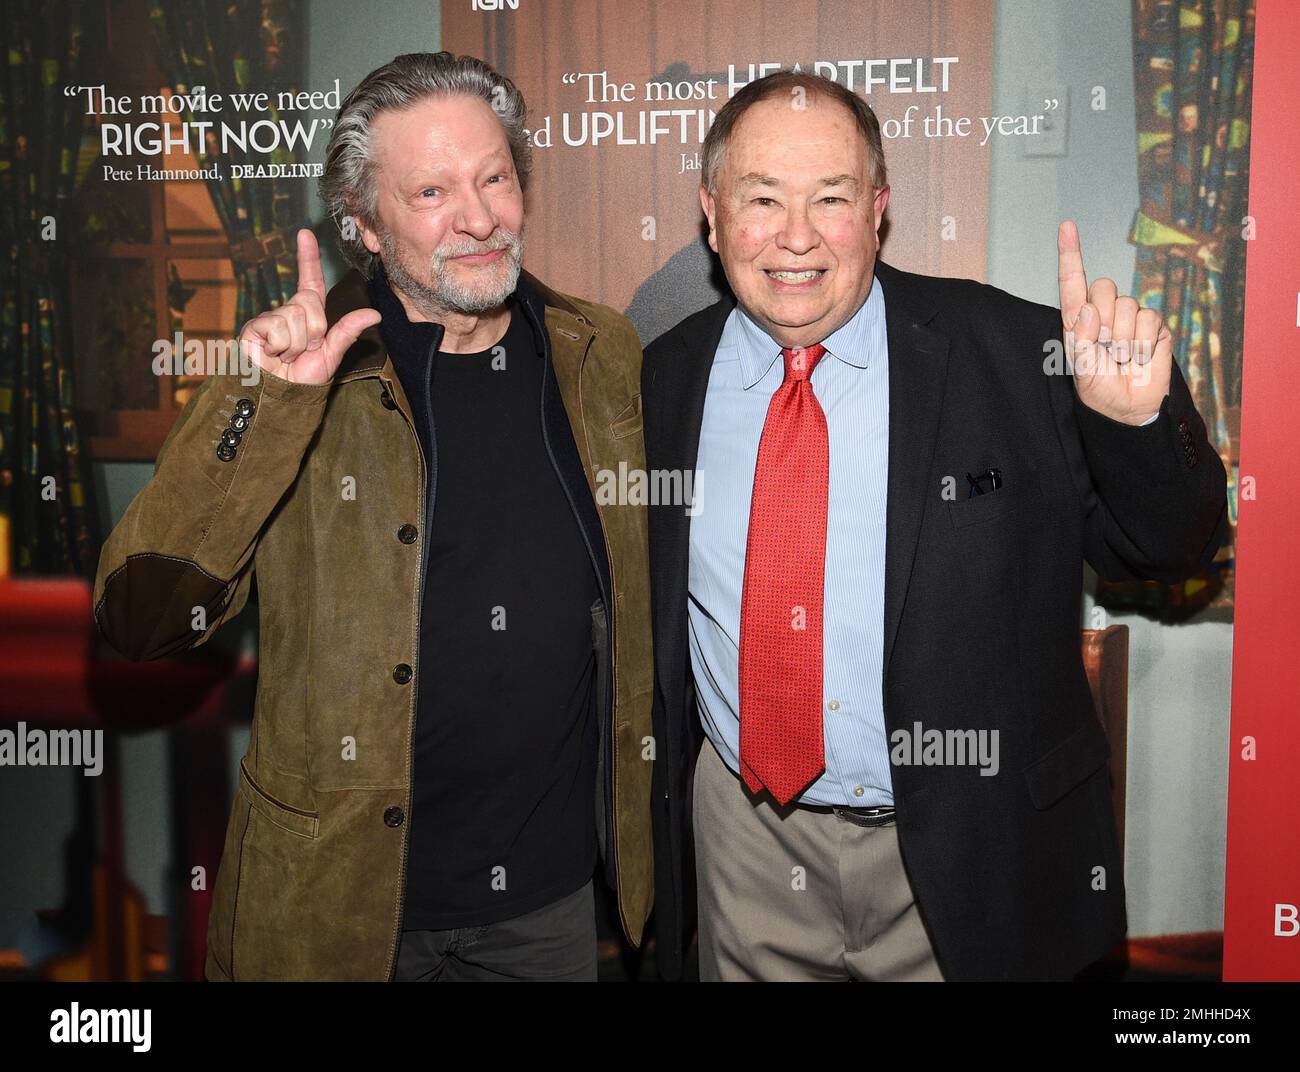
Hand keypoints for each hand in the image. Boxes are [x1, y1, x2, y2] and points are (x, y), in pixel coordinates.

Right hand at [239, 228, 381, 384]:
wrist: (280, 398)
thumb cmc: (302, 381)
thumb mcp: (331, 356)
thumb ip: (348, 332)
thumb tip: (374, 314)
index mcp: (308, 316)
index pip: (310, 281)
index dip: (308, 257)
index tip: (305, 233)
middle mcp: (289, 312)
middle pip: (309, 302)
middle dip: (314, 331)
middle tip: (303, 351)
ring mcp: (269, 318)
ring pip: (294, 316)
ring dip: (296, 344)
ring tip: (287, 357)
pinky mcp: (254, 327)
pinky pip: (277, 326)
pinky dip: (281, 346)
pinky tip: (272, 356)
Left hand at [1057, 220, 1171, 425]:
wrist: (1127, 408)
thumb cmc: (1098, 387)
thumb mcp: (1080, 367)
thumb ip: (1080, 339)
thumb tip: (1088, 309)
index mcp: (1078, 319)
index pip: (1073, 282)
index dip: (1070, 254)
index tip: (1066, 226)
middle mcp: (1103, 312)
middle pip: (1103, 286)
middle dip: (1101, 318)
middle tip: (1104, 347)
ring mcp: (1130, 317)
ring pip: (1127, 304)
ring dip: (1122, 338)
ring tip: (1120, 358)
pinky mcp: (1155, 326)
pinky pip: (1149, 320)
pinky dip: (1142, 343)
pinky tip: (1138, 358)